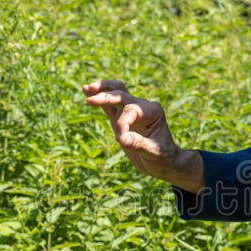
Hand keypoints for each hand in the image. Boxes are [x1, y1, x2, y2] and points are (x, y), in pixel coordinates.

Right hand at [83, 79, 203, 192]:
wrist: (164, 162)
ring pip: (117, 92)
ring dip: (102, 90)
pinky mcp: (122, 118)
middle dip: (106, 97)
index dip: (123, 124)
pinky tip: (86, 91)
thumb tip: (123, 139)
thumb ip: (139, 144)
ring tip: (87, 87)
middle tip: (91, 100)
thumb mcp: (153, 152)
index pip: (131, 111)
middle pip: (122, 94)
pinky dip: (99, 97)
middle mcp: (143, 106)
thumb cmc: (162, 157)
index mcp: (153, 111)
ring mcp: (132, 110)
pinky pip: (110, 105)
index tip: (121, 140)